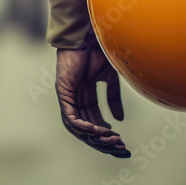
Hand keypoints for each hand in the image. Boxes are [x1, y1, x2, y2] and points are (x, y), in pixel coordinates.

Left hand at [55, 35, 129, 157]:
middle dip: (103, 141)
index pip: (94, 123)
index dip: (107, 135)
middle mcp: (75, 100)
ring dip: (95, 136)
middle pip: (86, 130)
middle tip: (120, 148)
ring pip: (78, 127)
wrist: (88, 36)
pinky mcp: (63, 93)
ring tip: (111, 139)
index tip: (121, 143)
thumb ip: (112, 98)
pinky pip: (70, 117)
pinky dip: (83, 126)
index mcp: (85, 98)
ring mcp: (68, 98)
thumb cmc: (97, 52)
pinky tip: (97, 130)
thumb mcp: (108, 79)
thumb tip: (118, 119)